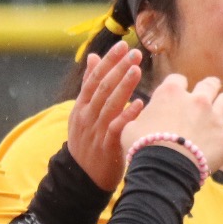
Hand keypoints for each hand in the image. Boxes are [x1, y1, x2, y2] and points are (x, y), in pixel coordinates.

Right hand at [66, 45, 145, 189]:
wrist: (82, 177)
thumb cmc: (90, 141)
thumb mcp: (84, 112)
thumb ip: (90, 86)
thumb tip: (94, 57)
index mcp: (81, 106)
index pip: (94, 78)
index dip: (108, 61)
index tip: (122, 45)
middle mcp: (86, 115)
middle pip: (102, 87)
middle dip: (118, 68)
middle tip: (135, 52)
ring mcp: (95, 130)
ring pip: (108, 104)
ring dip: (123, 86)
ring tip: (136, 69)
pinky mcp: (106, 146)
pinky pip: (117, 128)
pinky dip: (128, 115)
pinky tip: (141, 104)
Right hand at [120, 74, 222, 173]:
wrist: (163, 167)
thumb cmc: (141, 147)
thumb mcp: (130, 127)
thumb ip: (141, 117)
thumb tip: (141, 117)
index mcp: (171, 94)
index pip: (177, 80)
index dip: (178, 85)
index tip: (179, 90)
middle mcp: (196, 101)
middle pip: (207, 85)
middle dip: (210, 84)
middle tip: (213, 84)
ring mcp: (214, 119)